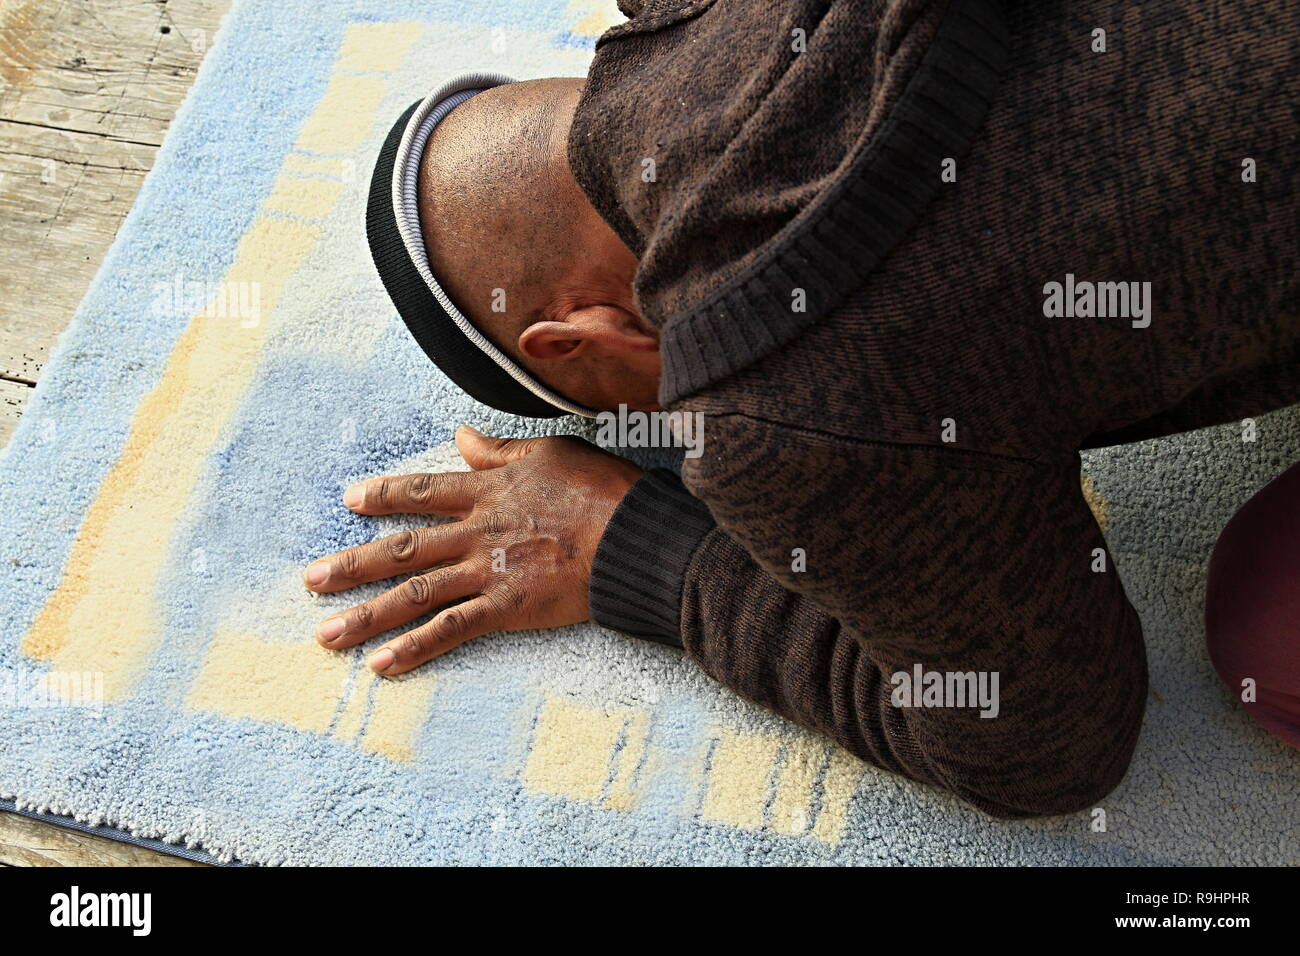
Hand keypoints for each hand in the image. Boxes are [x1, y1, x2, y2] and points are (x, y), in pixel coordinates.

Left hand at [303, 426, 641, 674]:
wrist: (635, 536)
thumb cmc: (603, 490)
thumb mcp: (550, 451)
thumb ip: (500, 450)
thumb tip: (464, 435)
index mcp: (488, 490)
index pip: (423, 491)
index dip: (384, 494)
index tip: (350, 500)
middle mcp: (477, 530)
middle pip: (402, 548)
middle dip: (352, 564)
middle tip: (311, 581)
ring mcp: (488, 570)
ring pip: (415, 592)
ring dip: (367, 614)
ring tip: (326, 635)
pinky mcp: (507, 607)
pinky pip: (452, 629)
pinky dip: (415, 647)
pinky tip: (382, 665)